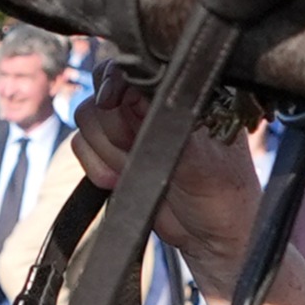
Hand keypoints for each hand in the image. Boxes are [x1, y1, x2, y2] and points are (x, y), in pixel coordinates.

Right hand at [66, 87, 274, 270]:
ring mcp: (131, 126)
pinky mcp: (113, 152)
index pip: (132, 66)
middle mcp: (151, 101)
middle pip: (101, 91)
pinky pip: (80, 145)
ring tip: (132, 171)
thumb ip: (167, 125)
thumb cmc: (224, 195)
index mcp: (181, 91)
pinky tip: (120, 181)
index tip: (114, 104)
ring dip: (106, 152)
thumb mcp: (202, 159)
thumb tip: (133, 92)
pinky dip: (96, 167)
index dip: (115, 84)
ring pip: (87, 119)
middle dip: (115, 130)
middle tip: (137, 151)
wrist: (212, 238)